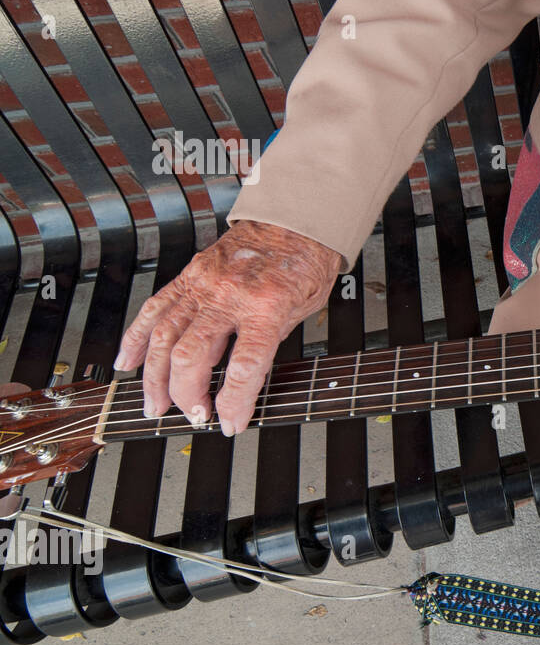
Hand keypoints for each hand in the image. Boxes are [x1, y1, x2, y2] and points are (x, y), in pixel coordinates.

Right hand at [115, 220, 342, 435]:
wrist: (296, 221)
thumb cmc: (306, 264)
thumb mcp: (302, 311)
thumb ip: (268, 344)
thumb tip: (240, 384)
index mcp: (268, 306)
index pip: (244, 367)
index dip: (233, 404)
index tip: (229, 424)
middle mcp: (229, 294)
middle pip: (192, 355)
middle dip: (187, 394)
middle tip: (194, 415)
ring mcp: (203, 283)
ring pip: (164, 336)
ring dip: (155, 377)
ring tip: (156, 405)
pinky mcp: (189, 275)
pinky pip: (155, 309)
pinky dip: (137, 338)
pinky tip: (128, 362)